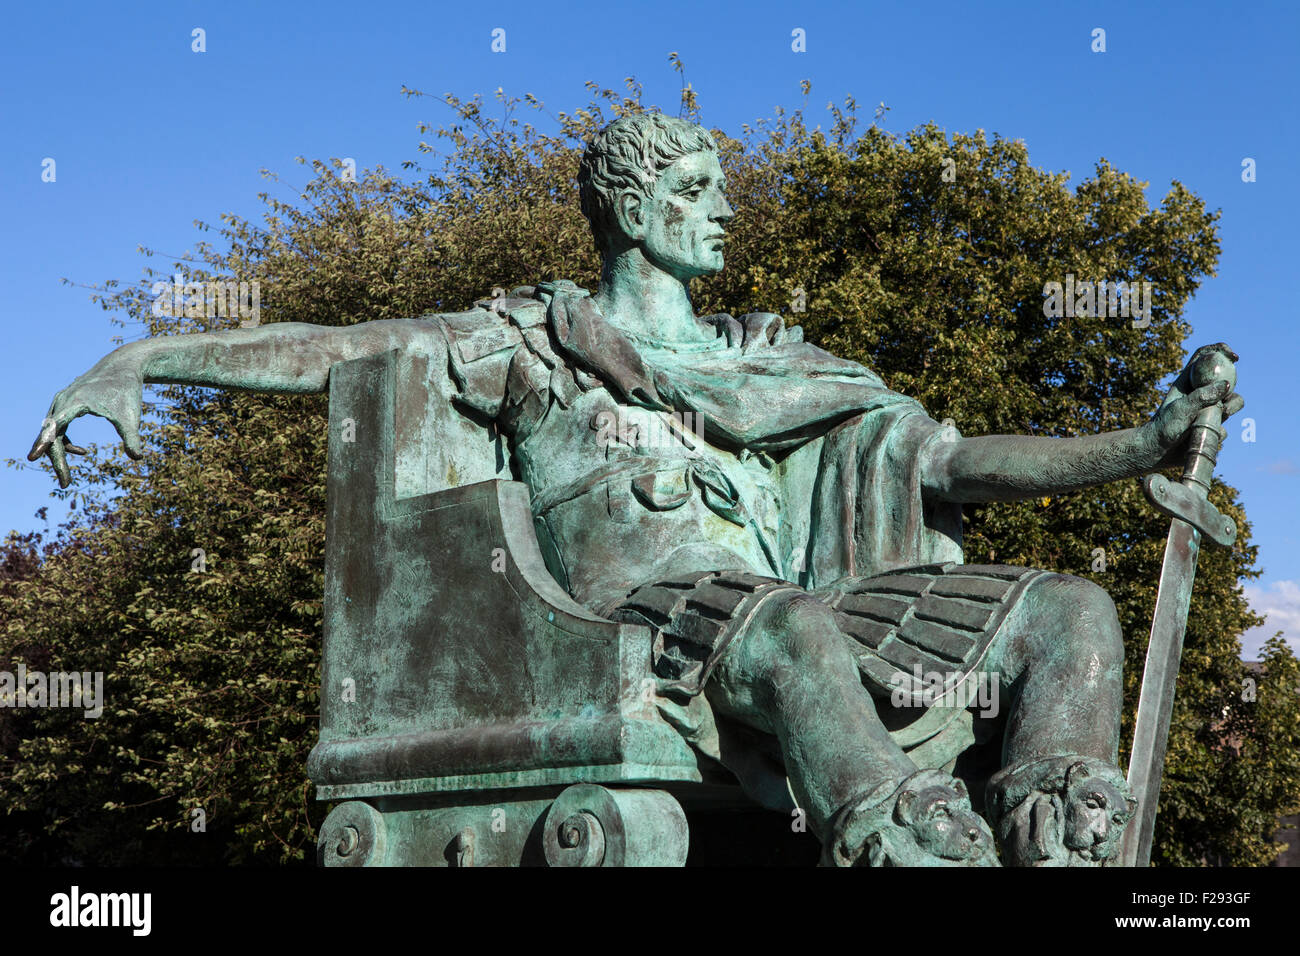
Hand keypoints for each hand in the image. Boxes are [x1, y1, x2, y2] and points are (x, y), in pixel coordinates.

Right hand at [27, 351, 144, 486]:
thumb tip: (137, 458)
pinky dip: (66, 442)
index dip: (45, 442)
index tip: (34, 457)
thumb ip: (132, 437)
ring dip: (58, 454)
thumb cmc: (128, 390)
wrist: (123, 367)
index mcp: (76, 402)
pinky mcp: (65, 403)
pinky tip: (84, 452)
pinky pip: (58, 426)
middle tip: (66, 483)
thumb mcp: (131, 415)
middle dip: (56, 460)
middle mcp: (63, 400)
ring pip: (52, 432)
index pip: (56, 426)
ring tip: (66, 478)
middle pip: (51, 434)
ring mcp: (61, 401)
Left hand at [1141, 343, 1243, 470]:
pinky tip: (1202, 437)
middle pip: (1227, 381)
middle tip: (1225, 402)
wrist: (1156, 453)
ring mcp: (1207, 410)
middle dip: (1231, 391)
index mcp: (1188, 381)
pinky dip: (1219, 432)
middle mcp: (1200, 393)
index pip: (1206, 356)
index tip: (1234, 357)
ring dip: (1230, 410)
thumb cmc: (1163, 427)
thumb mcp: (1181, 408)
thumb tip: (1226, 385)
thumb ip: (1202, 396)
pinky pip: (1226, 427)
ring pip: (1231, 404)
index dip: (1221, 351)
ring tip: (1213, 421)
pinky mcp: (1211, 426)